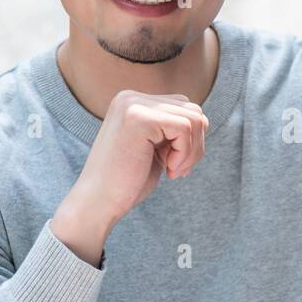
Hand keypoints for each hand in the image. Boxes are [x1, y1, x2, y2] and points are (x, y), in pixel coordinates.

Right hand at [51, 90, 208, 265]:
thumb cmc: (126, 183)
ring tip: (173, 170)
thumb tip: (204, 120)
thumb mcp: (153, 148)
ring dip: (192, 151)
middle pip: (192, 109)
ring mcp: (133, 105)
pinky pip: (185, 128)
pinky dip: (185, 153)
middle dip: (195, 144)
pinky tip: (169, 169)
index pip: (183, 107)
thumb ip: (172, 130)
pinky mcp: (139, 118)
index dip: (189, 139)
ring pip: (193, 118)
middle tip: (177, 169)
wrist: (97, 203)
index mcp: (132, 102)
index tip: (174, 164)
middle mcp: (130, 97)